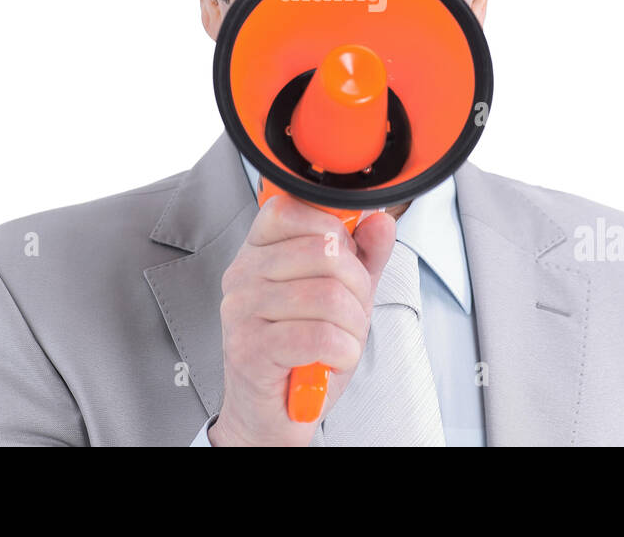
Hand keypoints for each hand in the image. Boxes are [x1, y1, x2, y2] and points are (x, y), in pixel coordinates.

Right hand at [209, 193, 396, 445]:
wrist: (272, 414)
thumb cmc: (301, 353)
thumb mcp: (340, 298)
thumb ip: (363, 257)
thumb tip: (381, 222)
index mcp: (258, 251)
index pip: (292, 208)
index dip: (333, 230)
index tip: (344, 260)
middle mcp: (243, 274)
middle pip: (325, 251)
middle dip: (357, 289)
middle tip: (349, 315)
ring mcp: (242, 310)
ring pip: (329, 295)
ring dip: (353, 327)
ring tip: (341, 341)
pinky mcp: (250, 348)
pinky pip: (320, 335)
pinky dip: (343, 351)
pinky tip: (334, 359)